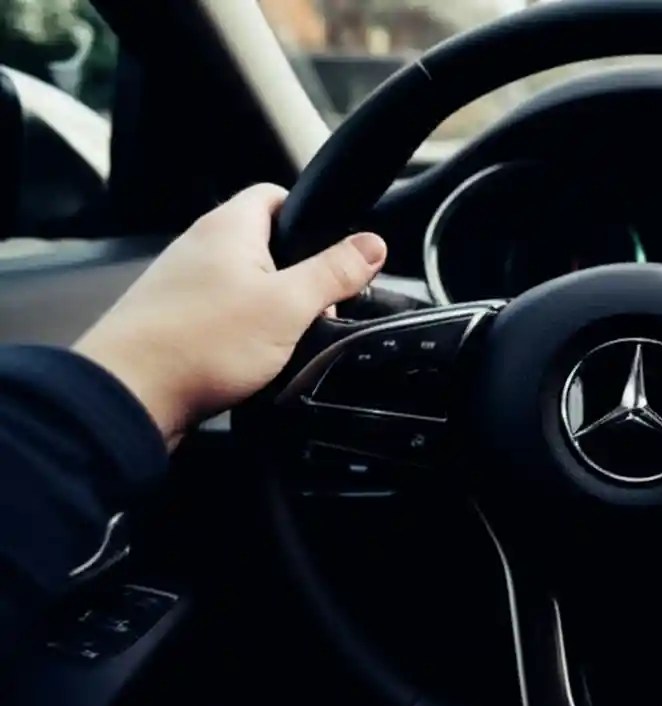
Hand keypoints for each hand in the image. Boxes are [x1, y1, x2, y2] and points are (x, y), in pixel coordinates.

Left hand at [74, 184, 386, 445]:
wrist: (130, 396)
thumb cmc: (202, 343)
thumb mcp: (288, 305)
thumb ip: (334, 272)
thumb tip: (373, 243)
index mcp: (228, 227)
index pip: (276, 195)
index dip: (310, 218)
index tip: (334, 251)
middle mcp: (200, 247)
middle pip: (265, 245)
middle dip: (299, 277)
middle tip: (316, 310)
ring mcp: (182, 284)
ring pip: (246, 285)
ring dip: (272, 311)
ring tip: (285, 343)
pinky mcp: (173, 322)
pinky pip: (222, 317)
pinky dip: (243, 335)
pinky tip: (252, 362)